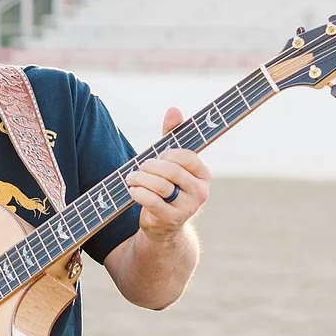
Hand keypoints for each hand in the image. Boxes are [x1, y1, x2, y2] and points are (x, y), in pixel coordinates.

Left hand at [125, 107, 210, 241]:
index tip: (158, 156)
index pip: (186, 156)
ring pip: (160, 185)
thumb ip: (172, 135)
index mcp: (203, 175)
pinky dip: (137, 192)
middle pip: (170, 170)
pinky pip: (151, 200)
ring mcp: (187, 208)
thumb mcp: (171, 161)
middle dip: (149, 166)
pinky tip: (132, 190)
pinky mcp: (171, 219)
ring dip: (140, 178)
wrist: (164, 226)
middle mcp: (201, 192)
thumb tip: (174, 109)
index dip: (167, 154)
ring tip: (131, 178)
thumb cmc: (168, 187)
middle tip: (139, 167)